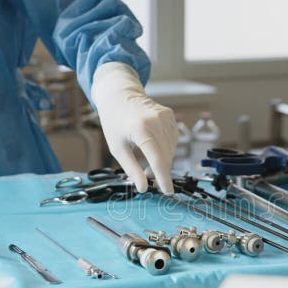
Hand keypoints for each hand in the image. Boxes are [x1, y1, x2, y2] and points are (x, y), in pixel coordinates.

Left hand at [91, 62, 177, 193]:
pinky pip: (173, 139)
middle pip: (166, 156)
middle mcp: (156, 121)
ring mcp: (165, 116)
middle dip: (160, 170)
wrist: (119, 96)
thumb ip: (131, 169)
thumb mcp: (117, 148)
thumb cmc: (115, 123)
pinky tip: (153, 146)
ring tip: (147, 160)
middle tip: (147, 176)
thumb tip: (143, 188)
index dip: (163, 178)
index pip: (158, 159)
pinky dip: (166, 148)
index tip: (167, 191)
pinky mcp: (170, 115)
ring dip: (163, 160)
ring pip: (172, 149)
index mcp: (140, 129)